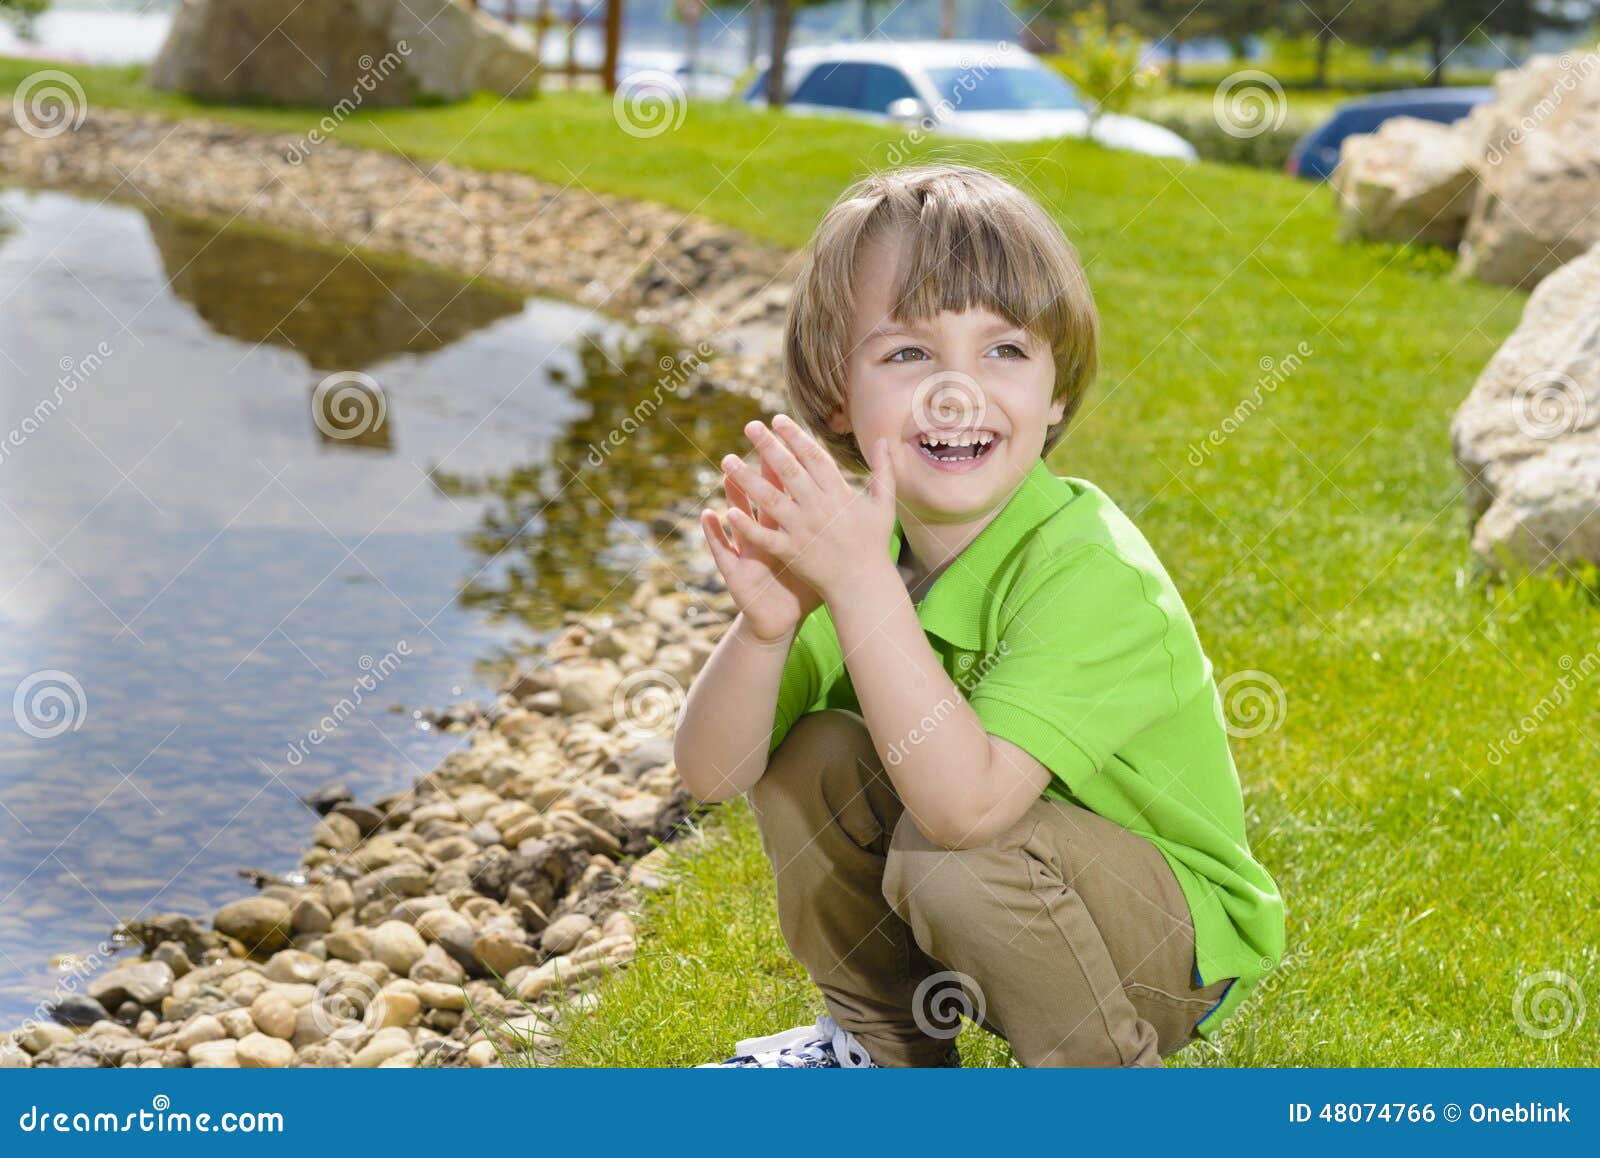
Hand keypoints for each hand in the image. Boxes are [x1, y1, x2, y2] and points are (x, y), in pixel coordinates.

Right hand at [701, 448, 821, 643]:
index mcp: (789, 530)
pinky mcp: (735, 570)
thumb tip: (855, 511)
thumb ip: (831, 535)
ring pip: (740, 517)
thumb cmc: (800, 590)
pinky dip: (715, 533)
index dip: (793, 474)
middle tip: (758, 444)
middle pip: (765, 499)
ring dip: (734, 495)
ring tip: (727, 472)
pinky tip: (709, 515)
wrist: (778, 621)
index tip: (794, 446)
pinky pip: (724, 549)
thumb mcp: (817, 561)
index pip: (792, 496)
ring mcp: (749, 550)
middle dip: (763, 473)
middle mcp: (767, 535)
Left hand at [718, 414, 896, 604]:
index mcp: (839, 494)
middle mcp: (818, 508)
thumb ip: (883, 470)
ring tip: (727, 460)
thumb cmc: (873, 543)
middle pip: (788, 471)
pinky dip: (747, 525)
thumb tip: (882, 439)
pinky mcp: (791, 552)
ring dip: (747, 479)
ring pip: (770, 499)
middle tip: (749, 426)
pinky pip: (765, 536)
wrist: (863, 585)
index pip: (813, 457)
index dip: (795, 436)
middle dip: (768, 446)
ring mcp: (802, 530)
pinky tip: (728, 510)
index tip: (777, 419)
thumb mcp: (884, 504)